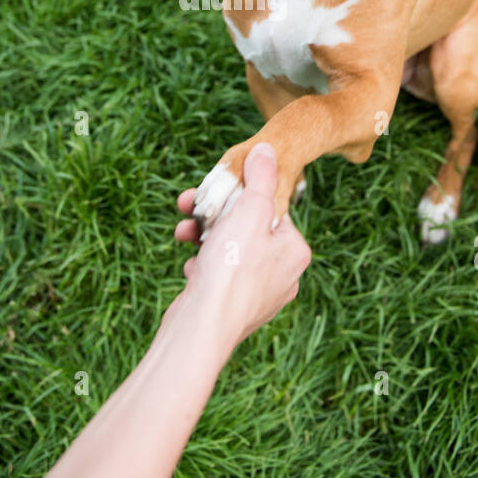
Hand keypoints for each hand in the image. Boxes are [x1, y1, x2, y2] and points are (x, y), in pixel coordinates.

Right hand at [171, 143, 311, 350]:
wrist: (204, 327)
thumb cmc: (231, 268)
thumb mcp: (248, 210)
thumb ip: (260, 178)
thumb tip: (267, 151)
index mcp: (295, 252)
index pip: (269, 209)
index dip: (237, 197)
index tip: (214, 193)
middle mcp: (284, 276)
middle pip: (246, 231)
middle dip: (214, 218)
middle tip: (190, 208)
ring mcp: (259, 297)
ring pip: (229, 253)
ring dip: (203, 239)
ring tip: (182, 234)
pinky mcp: (235, 311)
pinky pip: (219, 278)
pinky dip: (203, 268)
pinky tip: (191, 269)